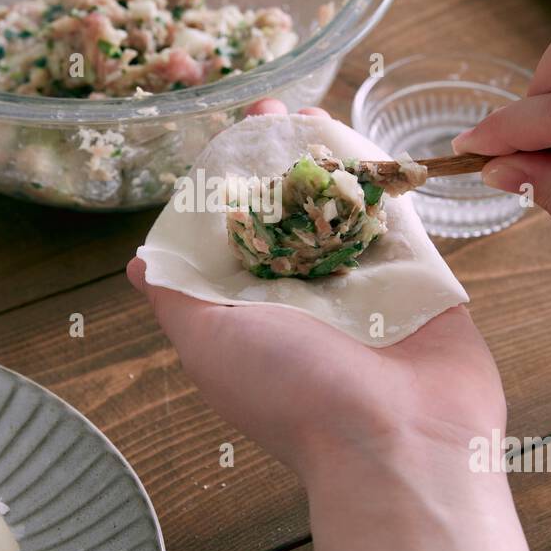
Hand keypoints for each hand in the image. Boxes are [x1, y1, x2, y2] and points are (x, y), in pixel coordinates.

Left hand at [130, 101, 550, 550]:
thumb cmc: (293, 394)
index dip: (223, 179)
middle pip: (285, 211)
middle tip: (271, 108)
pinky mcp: (416, 277)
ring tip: (309, 113)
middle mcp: (304, 296)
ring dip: (324, 158)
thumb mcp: (208, 343)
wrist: (400, 442)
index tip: (226, 135)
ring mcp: (362, 284)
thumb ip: (175, 295)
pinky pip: (395, 218)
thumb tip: (134, 263)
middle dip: (273, 156)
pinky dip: (377, 180)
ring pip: (338, 207)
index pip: (230, 232)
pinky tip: (362, 145)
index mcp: (251, 310)